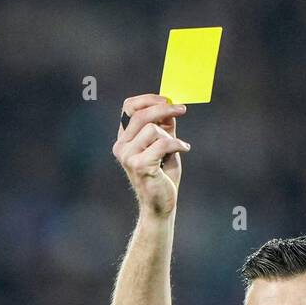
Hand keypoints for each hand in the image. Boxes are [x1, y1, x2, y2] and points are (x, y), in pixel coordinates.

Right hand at [113, 93, 189, 217]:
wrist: (161, 204)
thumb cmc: (162, 175)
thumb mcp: (163, 143)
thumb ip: (163, 125)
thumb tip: (169, 104)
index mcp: (124, 139)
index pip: (128, 107)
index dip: (148, 99)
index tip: (167, 100)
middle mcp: (121, 147)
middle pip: (140, 115)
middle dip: (164, 108)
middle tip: (182, 110)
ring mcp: (128, 157)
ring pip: (152, 129)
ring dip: (170, 135)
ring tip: (177, 145)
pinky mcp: (140, 166)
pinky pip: (162, 143)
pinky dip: (177, 143)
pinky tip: (184, 148)